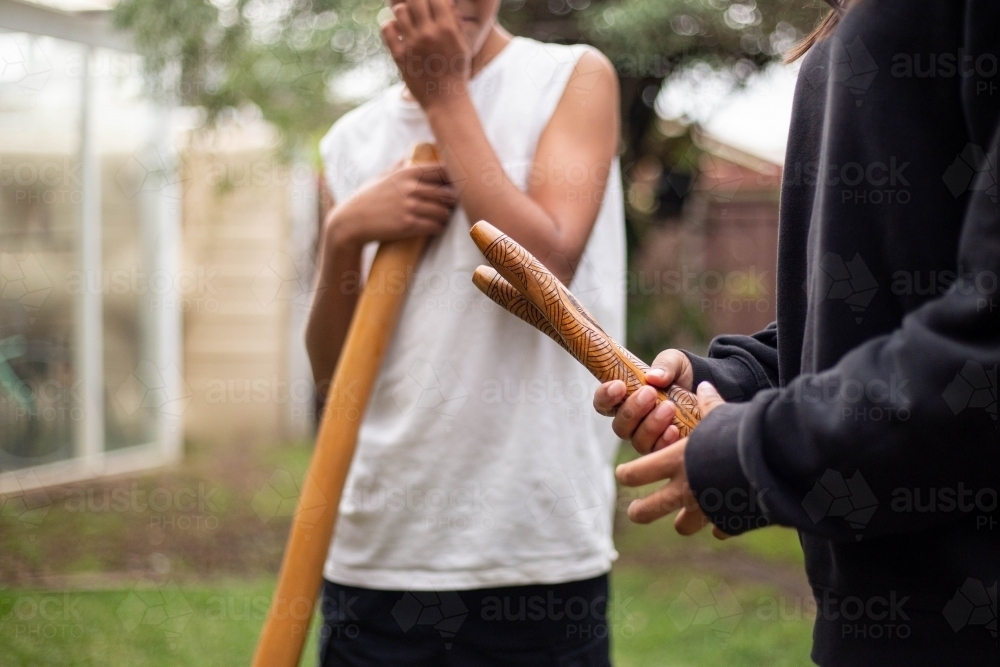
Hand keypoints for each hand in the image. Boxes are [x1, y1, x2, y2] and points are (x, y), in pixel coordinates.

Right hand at [326, 160, 456, 250]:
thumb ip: (399, 165)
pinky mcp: (408, 225)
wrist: (351, 221)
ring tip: (444, 217)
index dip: (454, 179)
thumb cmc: (367, 198)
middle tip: (452, 205)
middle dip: (453, 201)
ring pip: (443, 212)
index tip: (456, 185)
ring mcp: (410, 207)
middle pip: (447, 193)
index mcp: (407, 173)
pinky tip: (437, 227)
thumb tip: (412, 154)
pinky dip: (439, 228)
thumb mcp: (382, 176)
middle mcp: (411, 188)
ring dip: (446, 216)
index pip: (443, 171)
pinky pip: (435, 226)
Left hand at [381, 0, 470, 108]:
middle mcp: (429, 33)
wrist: (445, 99)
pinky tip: (398, 31)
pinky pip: (387, 28)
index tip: (431, 6)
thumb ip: (454, 22)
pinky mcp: (399, 55)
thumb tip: (446, 2)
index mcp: (447, 29)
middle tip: (418, 10)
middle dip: (417, 2)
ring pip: (400, 10)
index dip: (432, 0)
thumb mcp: (462, 45)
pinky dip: (390, 25)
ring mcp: (412, 44)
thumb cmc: (455, 71)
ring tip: (408, 20)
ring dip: (404, 12)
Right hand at [593, 349, 694, 454]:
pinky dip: (664, 441)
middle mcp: (631, 423)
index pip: (603, 403)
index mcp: (624, 399)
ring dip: (651, 425)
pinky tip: (674, 428)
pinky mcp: (664, 451)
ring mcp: (647, 439)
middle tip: (650, 393)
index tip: (619, 385)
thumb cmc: (679, 375)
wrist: (705, 391)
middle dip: (632, 410)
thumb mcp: (674, 362)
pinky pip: (658, 452)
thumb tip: (654, 377)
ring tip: (669, 407)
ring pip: (638, 441)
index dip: (605, 396)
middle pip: (619, 426)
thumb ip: (664, 366)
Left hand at [615, 382, 729, 538]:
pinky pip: (719, 528)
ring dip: (683, 522)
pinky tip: (723, 517)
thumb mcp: (720, 413)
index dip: (625, 475)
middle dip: (640, 511)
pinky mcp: (729, 520)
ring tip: (683, 518)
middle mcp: (684, 489)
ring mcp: (705, 508)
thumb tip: (705, 386)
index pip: (634, 474)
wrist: (771, 461)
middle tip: (638, 510)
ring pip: (683, 527)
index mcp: (675, 461)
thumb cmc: (739, 433)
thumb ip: (709, 403)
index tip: (623, 474)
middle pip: (646, 511)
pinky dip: (720, 523)